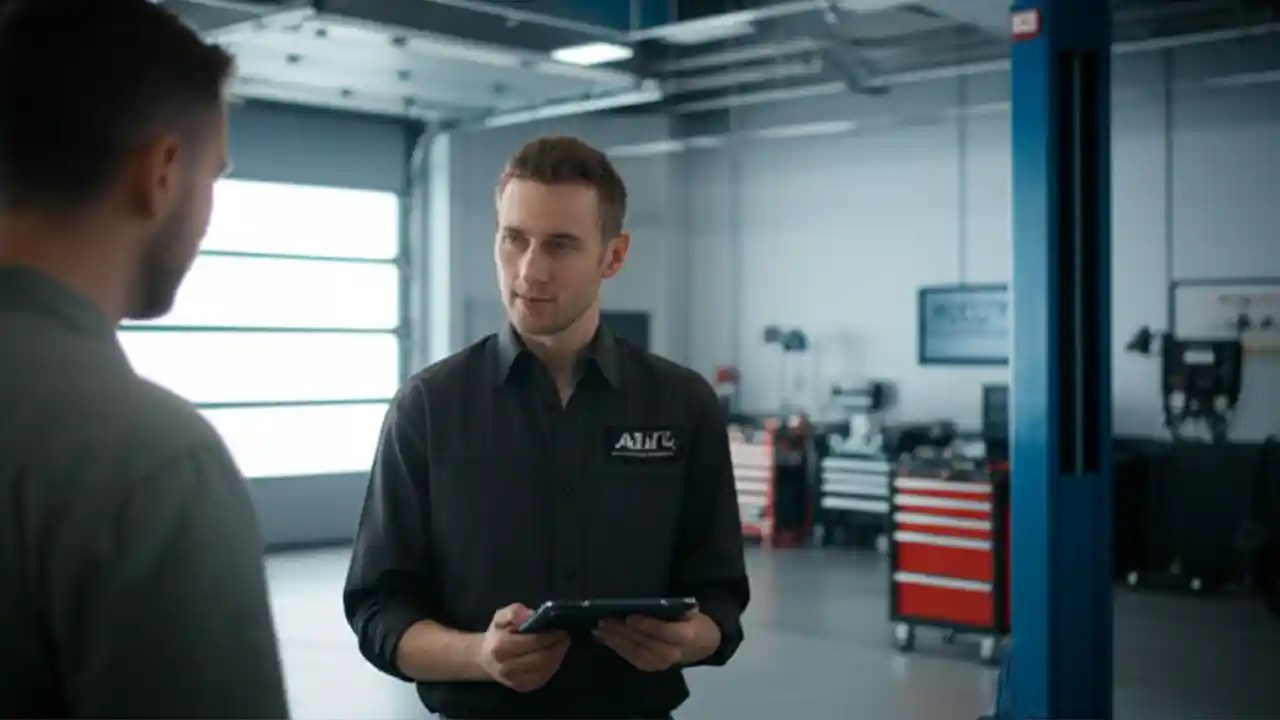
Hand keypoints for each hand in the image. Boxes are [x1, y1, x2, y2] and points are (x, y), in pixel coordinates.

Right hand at [476, 604, 570, 692]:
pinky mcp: (524, 687)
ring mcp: (516, 680)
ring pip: (546, 667)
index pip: (534, 641)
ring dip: (558, 654)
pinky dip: (554, 663)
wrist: (487, 659)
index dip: (550, 635)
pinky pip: (545, 675)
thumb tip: (530, 615)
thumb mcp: (501, 616)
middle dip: (557, 645)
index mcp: (501, 647)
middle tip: (565, 634)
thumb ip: (514, 612)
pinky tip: (554, 653)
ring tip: (561, 642)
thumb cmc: (498, 634)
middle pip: (542, 657)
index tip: (561, 626)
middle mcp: (507, 667)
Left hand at [592, 610, 719, 671]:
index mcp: (684, 636)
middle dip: (622, 631)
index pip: (662, 631)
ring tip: (599, 629)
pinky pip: (631, 657)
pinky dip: (616, 647)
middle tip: (604, 619)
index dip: (645, 625)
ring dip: (614, 640)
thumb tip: (652, 602)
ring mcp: (660, 664)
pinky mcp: (650, 668)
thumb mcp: (691, 610)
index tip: (628, 616)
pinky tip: (604, 638)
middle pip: (643, 642)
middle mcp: (671, 653)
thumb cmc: (694, 621)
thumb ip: (674, 607)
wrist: (702, 645)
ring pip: (634, 651)